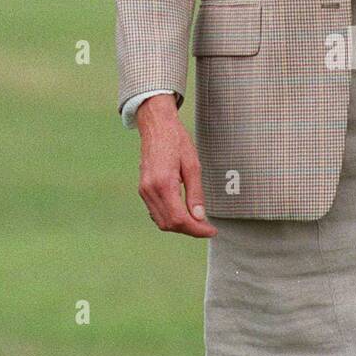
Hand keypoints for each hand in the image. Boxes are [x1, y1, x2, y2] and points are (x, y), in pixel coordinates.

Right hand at [135, 95, 216, 237]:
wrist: (156, 125)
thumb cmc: (176, 140)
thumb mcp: (193, 164)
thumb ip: (195, 193)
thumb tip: (200, 217)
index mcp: (163, 183)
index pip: (179, 219)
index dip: (197, 229)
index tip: (212, 230)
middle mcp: (150, 189)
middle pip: (170, 224)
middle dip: (190, 230)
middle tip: (207, 226)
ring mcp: (144, 190)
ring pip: (161, 221)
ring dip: (179, 225)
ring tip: (197, 220)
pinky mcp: (143, 188)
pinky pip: (155, 212)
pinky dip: (169, 217)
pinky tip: (182, 212)